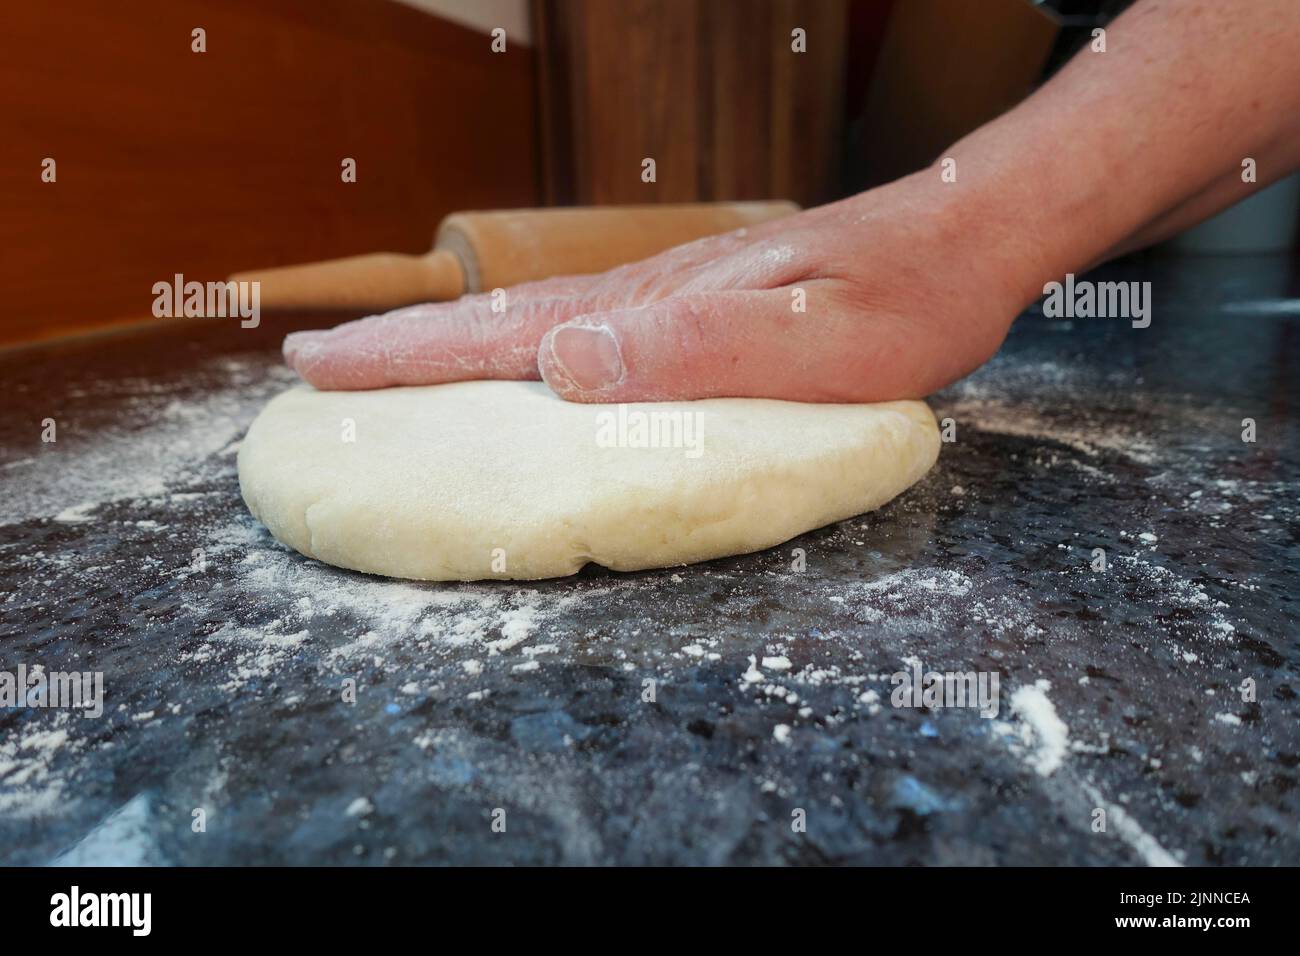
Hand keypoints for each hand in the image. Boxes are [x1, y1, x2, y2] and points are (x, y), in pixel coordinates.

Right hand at [283, 172, 1030, 402]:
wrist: (962, 235)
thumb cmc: (901, 298)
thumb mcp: (811, 340)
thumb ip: (693, 350)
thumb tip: (559, 361)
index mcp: (655, 313)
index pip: (505, 336)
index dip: (409, 354)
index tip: (320, 363)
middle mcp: (646, 301)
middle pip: (499, 323)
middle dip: (403, 346)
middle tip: (316, 358)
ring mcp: (670, 299)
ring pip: (535, 323)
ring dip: (451, 345)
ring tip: (389, 361)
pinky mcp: (699, 307)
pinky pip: (585, 331)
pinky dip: (523, 345)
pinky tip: (523, 357)